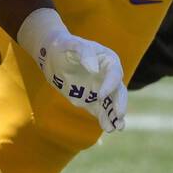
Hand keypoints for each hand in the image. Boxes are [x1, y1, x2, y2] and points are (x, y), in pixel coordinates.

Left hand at [17, 8, 126, 133]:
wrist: (53, 56)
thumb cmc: (64, 46)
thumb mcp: (72, 44)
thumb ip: (84, 52)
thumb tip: (94, 69)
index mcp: (109, 61)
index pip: (114, 74)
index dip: (110, 85)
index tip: (100, 95)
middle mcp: (109, 77)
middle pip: (119, 91)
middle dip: (119, 104)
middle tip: (119, 114)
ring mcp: (102, 90)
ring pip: (113, 104)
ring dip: (116, 116)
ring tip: (117, 127)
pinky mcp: (92, 100)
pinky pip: (102, 111)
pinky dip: (106, 119)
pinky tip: (108, 128)